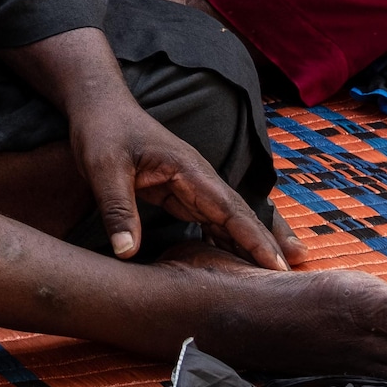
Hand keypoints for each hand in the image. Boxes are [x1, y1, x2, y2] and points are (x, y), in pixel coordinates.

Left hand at [68, 85, 284, 268]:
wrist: (98, 106)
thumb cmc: (102, 131)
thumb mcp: (103, 168)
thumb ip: (116, 208)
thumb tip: (126, 252)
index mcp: (188, 169)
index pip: (230, 208)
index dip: (254, 238)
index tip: (277, 265)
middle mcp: (198, 178)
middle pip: (239, 216)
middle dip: (265, 245)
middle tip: (289, 279)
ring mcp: (191, 185)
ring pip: (229, 220)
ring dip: (250, 245)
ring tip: (273, 278)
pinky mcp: (180, 193)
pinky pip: (210, 221)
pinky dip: (226, 240)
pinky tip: (235, 264)